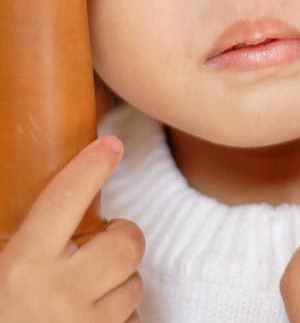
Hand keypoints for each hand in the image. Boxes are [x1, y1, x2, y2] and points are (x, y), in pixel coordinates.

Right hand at [0, 136, 144, 322]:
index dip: (90, 167)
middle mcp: (56, 299)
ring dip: (119, 284)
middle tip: (104, 241)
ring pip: (133, 287)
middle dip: (123, 237)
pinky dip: (119, 321)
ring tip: (86, 293)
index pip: (64, 200)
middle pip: (125, 246)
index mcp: (19, 269)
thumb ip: (15, 241)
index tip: (110, 145)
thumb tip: (47, 211)